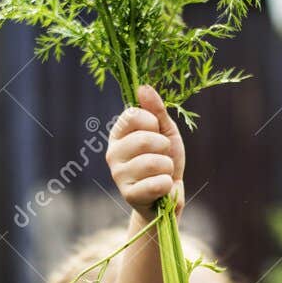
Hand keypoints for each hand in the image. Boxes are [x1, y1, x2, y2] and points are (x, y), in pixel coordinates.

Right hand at [108, 85, 184, 214]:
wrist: (169, 193)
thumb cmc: (165, 159)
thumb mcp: (165, 131)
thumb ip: (156, 110)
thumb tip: (143, 87)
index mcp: (119, 134)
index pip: (133, 115)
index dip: (153, 123)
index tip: (157, 133)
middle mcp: (112, 153)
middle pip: (144, 140)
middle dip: (164, 147)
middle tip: (162, 156)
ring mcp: (118, 175)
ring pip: (153, 163)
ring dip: (167, 167)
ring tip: (162, 172)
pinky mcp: (129, 195)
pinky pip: (156, 184)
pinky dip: (167, 185)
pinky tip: (161, 188)